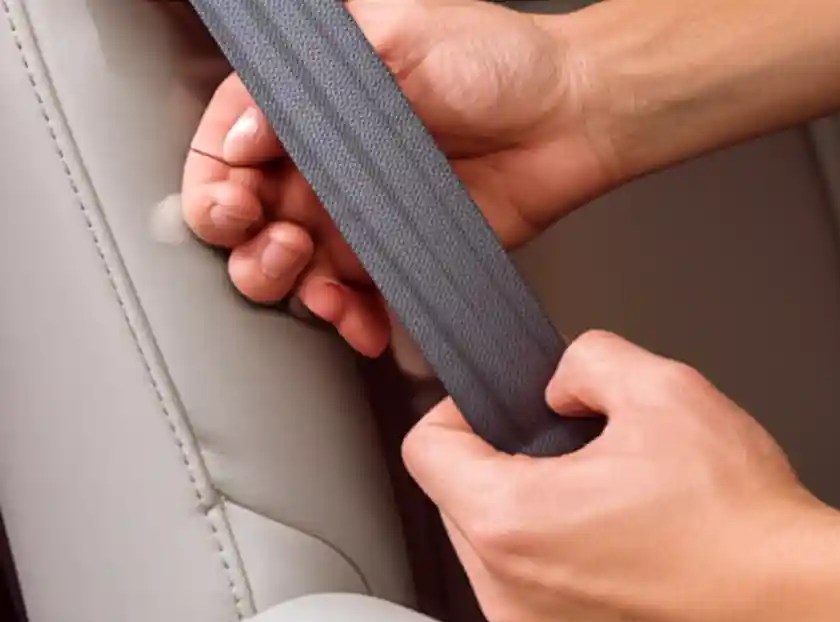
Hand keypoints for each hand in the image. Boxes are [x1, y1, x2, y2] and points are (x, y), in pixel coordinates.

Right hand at [182, 0, 619, 355]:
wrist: (575, 112)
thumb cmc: (496, 57)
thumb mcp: (392, 33)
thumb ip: (310, 82)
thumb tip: (244, 134)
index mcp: (309, 107)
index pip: (226, 151)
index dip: (216, 185)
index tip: (236, 204)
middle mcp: (325, 165)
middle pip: (246, 223)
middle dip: (245, 246)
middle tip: (281, 241)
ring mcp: (363, 217)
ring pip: (293, 271)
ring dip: (289, 288)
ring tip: (319, 283)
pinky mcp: (405, 257)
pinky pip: (360, 301)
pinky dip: (351, 321)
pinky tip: (359, 320)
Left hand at [402, 330, 839, 621]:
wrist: (797, 605)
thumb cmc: (739, 521)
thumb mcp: (664, 389)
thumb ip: (589, 360)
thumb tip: (564, 381)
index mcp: (510, 520)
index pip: (424, 449)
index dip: (461, 407)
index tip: (501, 404)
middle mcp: (510, 589)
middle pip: (460, 500)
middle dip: (508, 460)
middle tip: (581, 446)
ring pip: (502, 547)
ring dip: (540, 511)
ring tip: (618, 495)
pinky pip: (542, 589)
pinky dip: (569, 558)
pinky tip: (632, 539)